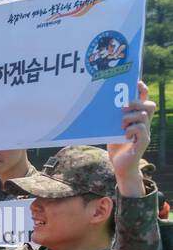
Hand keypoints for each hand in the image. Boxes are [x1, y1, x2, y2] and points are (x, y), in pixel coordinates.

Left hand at [109, 80, 153, 195]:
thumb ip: (111, 120)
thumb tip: (99, 107)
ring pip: (144, 116)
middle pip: (150, 105)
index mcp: (137, 119)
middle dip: (136, 102)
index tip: (136, 82)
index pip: (144, 100)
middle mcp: (144, 124)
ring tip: (120, 124)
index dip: (142, 90)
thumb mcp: (112, 130)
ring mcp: (145, 133)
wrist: (121, 166)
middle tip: (123, 107)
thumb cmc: (117, 147)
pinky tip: (125, 134)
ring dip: (130, 117)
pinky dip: (132, 129)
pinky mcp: (143, 142)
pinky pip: (142, 130)